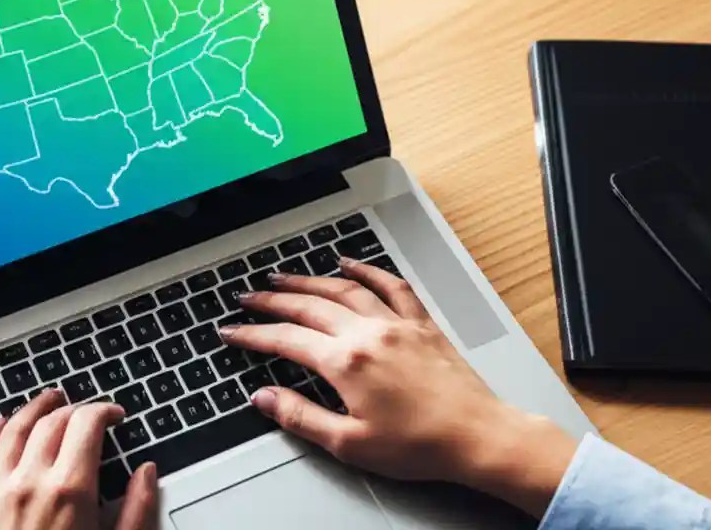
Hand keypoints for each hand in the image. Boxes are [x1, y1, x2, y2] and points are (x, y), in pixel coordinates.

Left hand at [0, 388, 157, 529]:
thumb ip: (137, 512)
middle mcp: (30, 483)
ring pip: (12, 430)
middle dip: (73, 407)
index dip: (104, 410)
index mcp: (70, 492)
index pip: (86, 424)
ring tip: (48, 401)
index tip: (115, 415)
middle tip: (86, 408)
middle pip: (51, 422)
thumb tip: (147, 474)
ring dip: (33, 409)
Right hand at [219, 258, 578, 517]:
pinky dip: (367, 271)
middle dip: (272, 300)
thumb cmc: (420, 445)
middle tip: (249, 298)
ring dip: (309, 280)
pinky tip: (350, 264)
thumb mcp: (349, 444)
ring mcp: (396, 324)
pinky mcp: (421, 325)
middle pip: (308, 306)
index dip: (253, 335)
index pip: (286, 340)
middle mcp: (368, 334)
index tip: (232, 332)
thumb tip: (265, 398)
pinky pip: (391, 286)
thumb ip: (301, 417)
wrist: (478, 437)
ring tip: (284, 277)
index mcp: (346, 363)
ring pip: (343, 289)